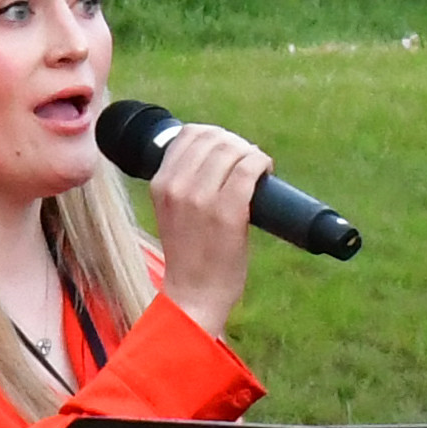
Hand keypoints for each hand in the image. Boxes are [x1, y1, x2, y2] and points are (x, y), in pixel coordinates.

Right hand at [147, 120, 272, 338]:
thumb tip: (217, 153)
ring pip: (233, 149)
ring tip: (257, 169)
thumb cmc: (189, 254)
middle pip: (213, 138)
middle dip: (236, 143)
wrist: (194, 293)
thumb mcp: (171, 211)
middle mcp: (177, 187)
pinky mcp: (228, 212)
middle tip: (246, 161)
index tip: (228, 152)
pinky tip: (266, 171)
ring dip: (251, 152)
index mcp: (160, 184)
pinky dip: (261, 163)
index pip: (188, 135)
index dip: (215, 136)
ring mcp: (202, 199)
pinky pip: (249, 168)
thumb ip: (183, 183)